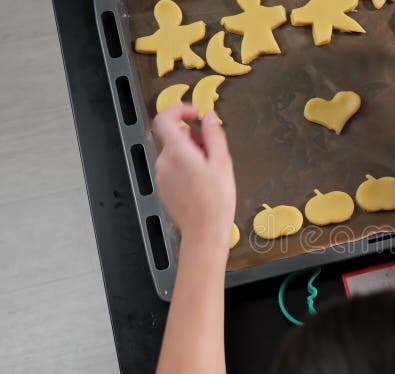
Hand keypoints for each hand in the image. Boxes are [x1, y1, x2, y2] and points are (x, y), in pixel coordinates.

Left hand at [152, 104, 235, 246]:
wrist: (204, 232)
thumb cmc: (216, 200)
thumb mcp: (222, 162)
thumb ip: (214, 134)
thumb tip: (209, 117)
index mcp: (177, 152)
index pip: (164, 118)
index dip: (179, 110)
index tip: (194, 113)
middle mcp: (164, 162)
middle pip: (174, 137)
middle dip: (194, 137)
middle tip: (214, 150)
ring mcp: (162, 176)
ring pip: (175, 153)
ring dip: (191, 153)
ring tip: (211, 170)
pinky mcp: (164, 188)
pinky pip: (173, 169)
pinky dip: (186, 168)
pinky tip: (202, 183)